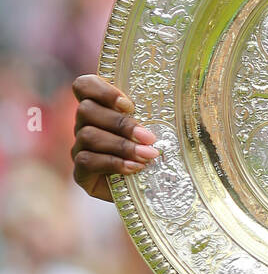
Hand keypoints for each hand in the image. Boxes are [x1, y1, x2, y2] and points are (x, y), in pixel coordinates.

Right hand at [71, 75, 159, 201]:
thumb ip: (155, 112)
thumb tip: (181, 98)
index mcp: (101, 107)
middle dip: (120, 123)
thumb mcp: (159, 127)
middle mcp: (85, 125)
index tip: (129, 105)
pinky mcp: (81, 173)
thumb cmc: (156, 150)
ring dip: (121, 145)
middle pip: (86, 110)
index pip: (84, 85)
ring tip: (147, 154)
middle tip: (148, 137)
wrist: (151, 187)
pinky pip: (87, 161)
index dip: (102, 90)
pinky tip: (134, 167)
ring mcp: (80, 148)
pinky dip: (114, 163)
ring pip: (88, 135)